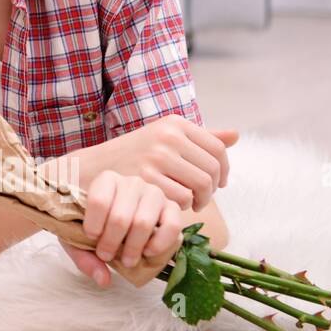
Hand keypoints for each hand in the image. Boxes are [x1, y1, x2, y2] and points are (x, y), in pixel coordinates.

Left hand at [62, 171, 182, 286]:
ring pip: (144, 223)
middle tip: (106, 255)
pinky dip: (160, 243)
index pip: (99, 200)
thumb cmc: (99, 224)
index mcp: (106, 180)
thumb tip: (103, 279)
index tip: (91, 237)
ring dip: (133, 247)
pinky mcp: (172, 207)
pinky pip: (172, 226)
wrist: (119, 217)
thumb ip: (84, 256)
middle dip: (111, 242)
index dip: (94, 225)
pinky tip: (147, 252)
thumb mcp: (80, 236)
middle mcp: (132, 182)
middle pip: (120, 216)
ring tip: (127, 261)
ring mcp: (154, 193)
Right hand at [71, 117, 238, 210]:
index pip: (218, 148)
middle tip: (201, 198)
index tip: (218, 182)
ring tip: (187, 203)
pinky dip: (179, 207)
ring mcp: (157, 157)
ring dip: (198, 201)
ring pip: (200, 186)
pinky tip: (169, 205)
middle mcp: (167, 137)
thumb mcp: (164, 137)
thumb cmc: (134, 155)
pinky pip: (182, 199)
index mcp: (174, 123)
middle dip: (211, 190)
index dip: (223, 170)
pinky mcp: (148, 179)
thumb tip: (235, 135)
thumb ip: (200, 138)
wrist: (95, 168)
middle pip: (212, 169)